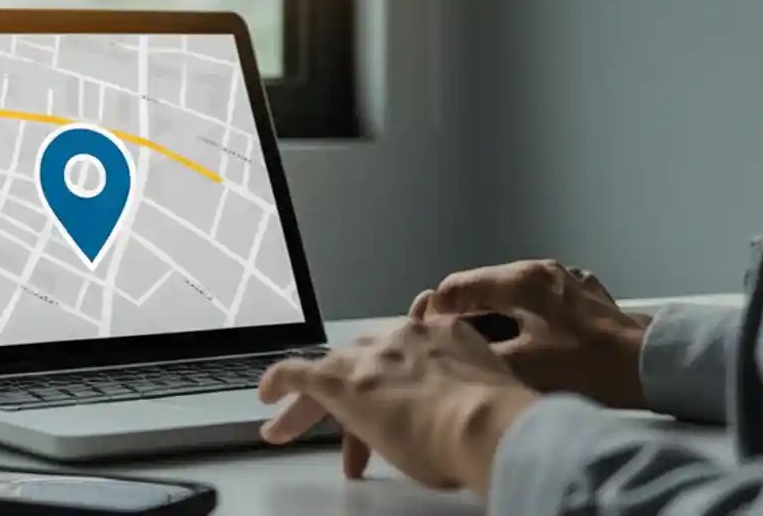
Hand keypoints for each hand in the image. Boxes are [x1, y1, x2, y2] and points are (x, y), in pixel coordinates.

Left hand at [258, 317, 537, 496]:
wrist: (481, 422)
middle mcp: (403, 337)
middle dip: (350, 393)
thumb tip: (462, 409)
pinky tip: (267, 396)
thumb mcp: (486, 389)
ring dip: (310, 404)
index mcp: (442, 336)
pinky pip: (298, 372)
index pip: (406, 354)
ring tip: (287, 427)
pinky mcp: (339, 379)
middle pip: (364, 359)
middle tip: (336, 418)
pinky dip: (280, 382)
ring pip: (329, 371)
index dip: (392, 380)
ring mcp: (370, 356)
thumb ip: (468, 387)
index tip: (390, 394)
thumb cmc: (496, 421)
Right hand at [411, 260, 650, 408]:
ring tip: (487, 347)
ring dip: (493, 316)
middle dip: (463, 314)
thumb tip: (447, 346)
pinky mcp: (585, 293)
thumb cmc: (587, 367)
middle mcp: (540, 270)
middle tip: (452, 345)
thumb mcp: (523, 366)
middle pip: (483, 286)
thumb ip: (478, 351)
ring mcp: (565, 279)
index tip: (426, 334)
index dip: (436, 311)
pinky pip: (539, 300)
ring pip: (511, 293)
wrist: (651, 365)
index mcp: (520, 281)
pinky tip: (527, 341)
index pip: (458, 287)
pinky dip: (524, 316)